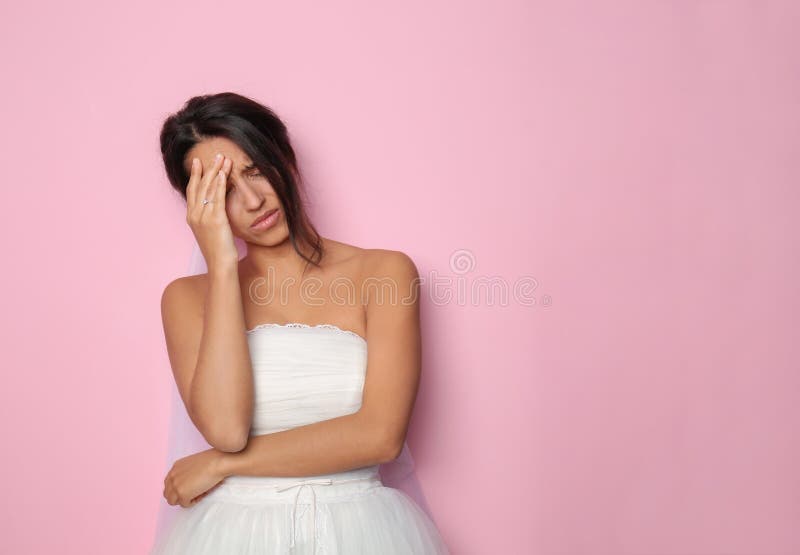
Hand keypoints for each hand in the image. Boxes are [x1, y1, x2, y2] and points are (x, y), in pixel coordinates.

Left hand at [163, 448, 227, 507]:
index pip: (169, 484)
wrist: (218, 463)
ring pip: (172, 501)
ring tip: (198, 493)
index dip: (179, 489)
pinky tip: (202, 493)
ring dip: (184, 500)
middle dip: (179, 496)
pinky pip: (185, 504)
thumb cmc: (213, 461)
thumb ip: (187, 473)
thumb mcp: (194, 464)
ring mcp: (176, 485)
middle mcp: (172, 476)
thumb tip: (190, 484)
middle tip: (193, 493)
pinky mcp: (182, 494)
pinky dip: (194, 501)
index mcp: (175, 467)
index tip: (190, 488)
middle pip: (168, 494)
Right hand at [186, 154, 238, 269]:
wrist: (220, 264)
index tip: (198, 162)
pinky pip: (217, 197)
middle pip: (200, 185)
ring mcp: (204, 216)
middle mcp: (195, 214)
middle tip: (215, 155)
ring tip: (223, 158)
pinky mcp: (216, 219)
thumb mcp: (210, 232)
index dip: (195, 175)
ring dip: (216, 171)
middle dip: (207, 168)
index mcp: (191, 217)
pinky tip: (223, 173)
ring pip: (209, 188)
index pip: (192, 191)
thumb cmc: (217, 251)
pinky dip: (220, 183)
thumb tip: (216, 210)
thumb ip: (209, 219)